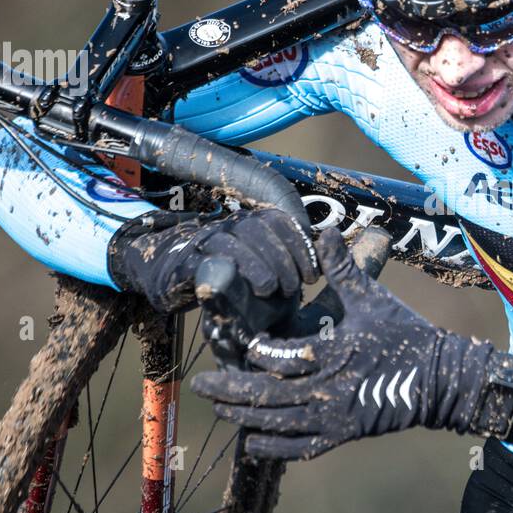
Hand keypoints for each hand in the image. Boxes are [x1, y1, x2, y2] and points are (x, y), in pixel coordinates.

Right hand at [109, 207, 317, 314]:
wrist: (180, 281)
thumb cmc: (237, 282)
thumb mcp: (272, 273)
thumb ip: (294, 263)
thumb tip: (332, 254)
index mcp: (253, 224)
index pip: (280, 221)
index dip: (300, 246)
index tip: (313, 274)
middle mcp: (229, 227)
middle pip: (256, 228)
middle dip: (280, 257)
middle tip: (293, 287)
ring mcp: (204, 244)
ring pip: (228, 242)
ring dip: (254, 264)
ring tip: (270, 290)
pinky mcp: (183, 266)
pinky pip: (198, 265)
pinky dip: (219, 275)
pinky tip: (238, 291)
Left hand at [190, 228, 512, 459]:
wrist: (441, 380)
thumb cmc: (406, 334)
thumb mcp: (373, 298)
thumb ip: (343, 267)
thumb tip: (324, 230)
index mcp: (334, 353)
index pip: (282, 358)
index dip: (255, 354)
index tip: (236, 344)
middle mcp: (329, 390)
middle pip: (268, 395)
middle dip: (231, 390)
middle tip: (201, 384)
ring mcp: (335, 417)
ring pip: (278, 424)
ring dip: (244, 417)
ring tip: (218, 408)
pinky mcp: (343, 435)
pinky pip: (300, 447)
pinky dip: (273, 446)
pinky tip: (251, 443)